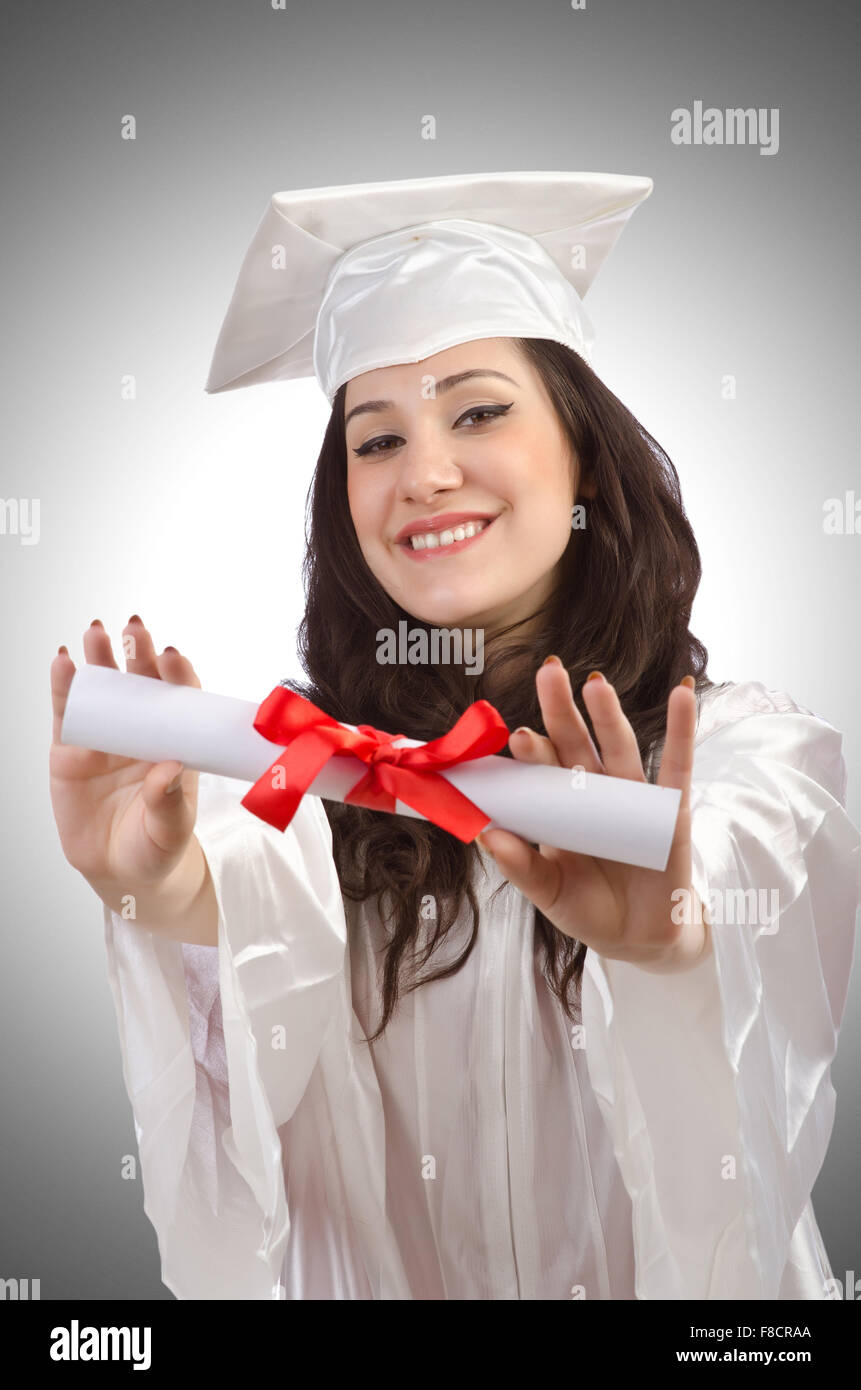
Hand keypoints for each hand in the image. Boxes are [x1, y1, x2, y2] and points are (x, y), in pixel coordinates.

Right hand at [50, 617, 200, 892]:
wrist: (122, 870)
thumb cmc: (158, 844)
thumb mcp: (171, 828)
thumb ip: (169, 800)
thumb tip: (169, 770)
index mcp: (176, 741)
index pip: (180, 698)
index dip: (176, 674)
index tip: (173, 657)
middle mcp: (143, 731)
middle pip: (142, 682)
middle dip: (138, 652)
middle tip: (135, 629)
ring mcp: (106, 736)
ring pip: (103, 689)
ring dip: (100, 658)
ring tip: (96, 632)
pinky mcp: (72, 749)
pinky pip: (68, 712)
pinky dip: (64, 686)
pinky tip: (63, 663)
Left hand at [477, 660, 709, 973]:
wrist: (641, 939)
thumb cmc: (589, 910)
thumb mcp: (549, 893)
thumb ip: (522, 867)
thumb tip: (485, 835)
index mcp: (560, 807)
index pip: (543, 770)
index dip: (532, 751)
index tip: (517, 735)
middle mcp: (595, 792)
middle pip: (576, 741)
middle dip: (562, 707)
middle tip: (548, 671)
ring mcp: (634, 796)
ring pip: (620, 745)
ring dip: (609, 713)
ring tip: (595, 682)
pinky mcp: (673, 809)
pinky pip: (679, 764)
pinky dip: (684, 728)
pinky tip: (684, 694)